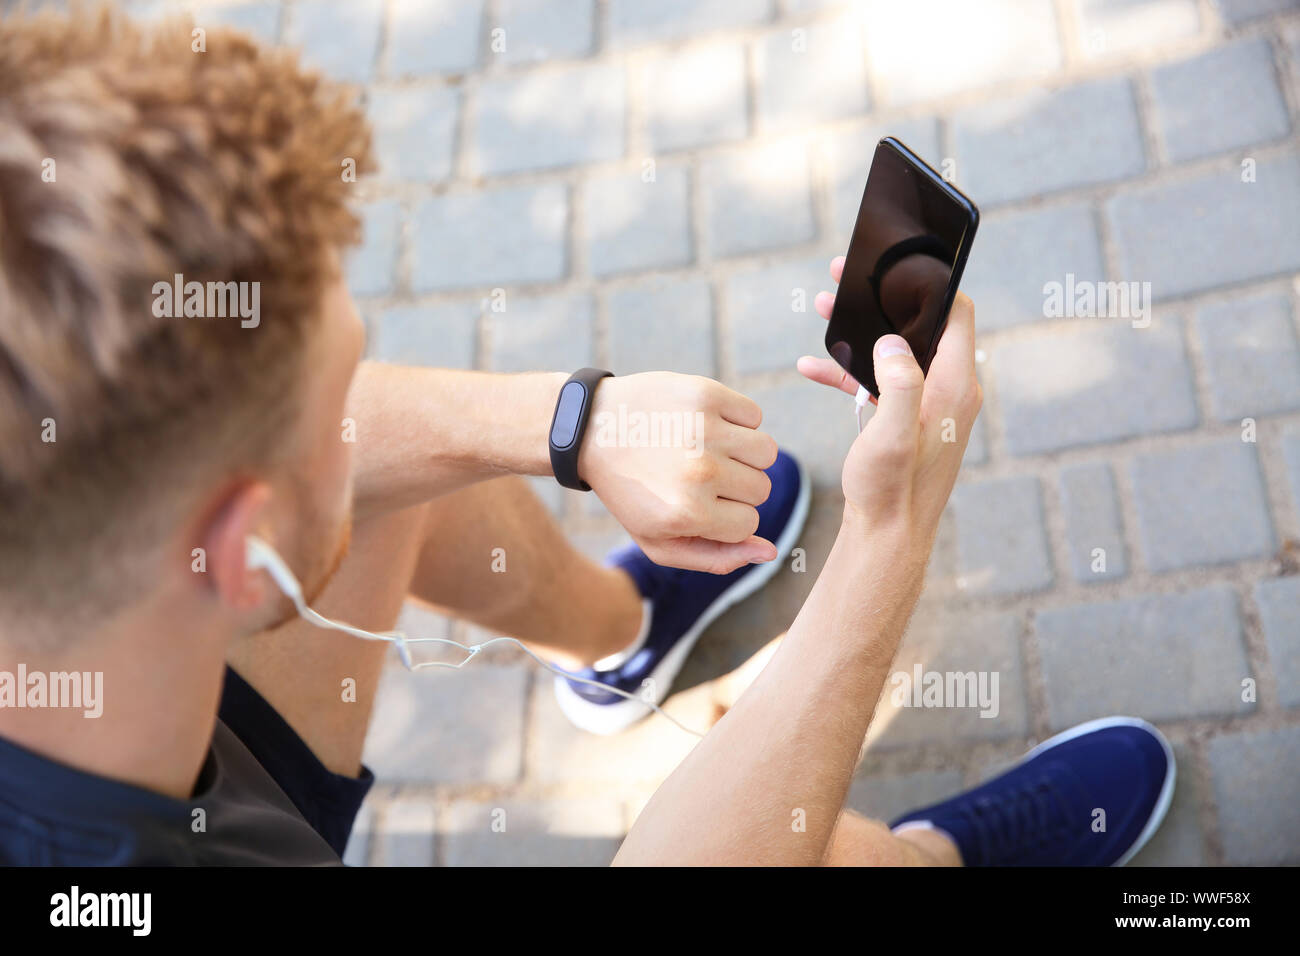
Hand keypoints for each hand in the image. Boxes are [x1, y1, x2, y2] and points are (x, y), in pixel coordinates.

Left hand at [576, 372, 778, 573]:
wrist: (591, 430)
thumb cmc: (630, 492)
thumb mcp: (659, 540)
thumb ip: (717, 557)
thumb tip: (771, 552)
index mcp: (688, 514)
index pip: (749, 523)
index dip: (725, 516)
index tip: (696, 503)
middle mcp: (700, 473)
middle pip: (761, 488)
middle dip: (735, 487)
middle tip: (695, 475)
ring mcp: (704, 430)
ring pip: (766, 451)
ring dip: (744, 454)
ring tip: (707, 450)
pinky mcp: (705, 394)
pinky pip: (754, 415)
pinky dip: (738, 421)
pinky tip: (704, 424)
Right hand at [797, 256, 980, 546]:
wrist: (886, 536)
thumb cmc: (891, 490)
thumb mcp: (892, 433)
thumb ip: (898, 381)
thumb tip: (893, 341)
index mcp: (953, 386)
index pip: (957, 314)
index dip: (930, 283)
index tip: (895, 263)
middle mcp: (947, 390)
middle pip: (920, 326)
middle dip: (882, 299)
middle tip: (845, 275)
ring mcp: (926, 405)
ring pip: (895, 350)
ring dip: (859, 330)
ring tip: (822, 307)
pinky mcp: (905, 420)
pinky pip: (878, 382)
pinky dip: (848, 370)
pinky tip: (811, 366)